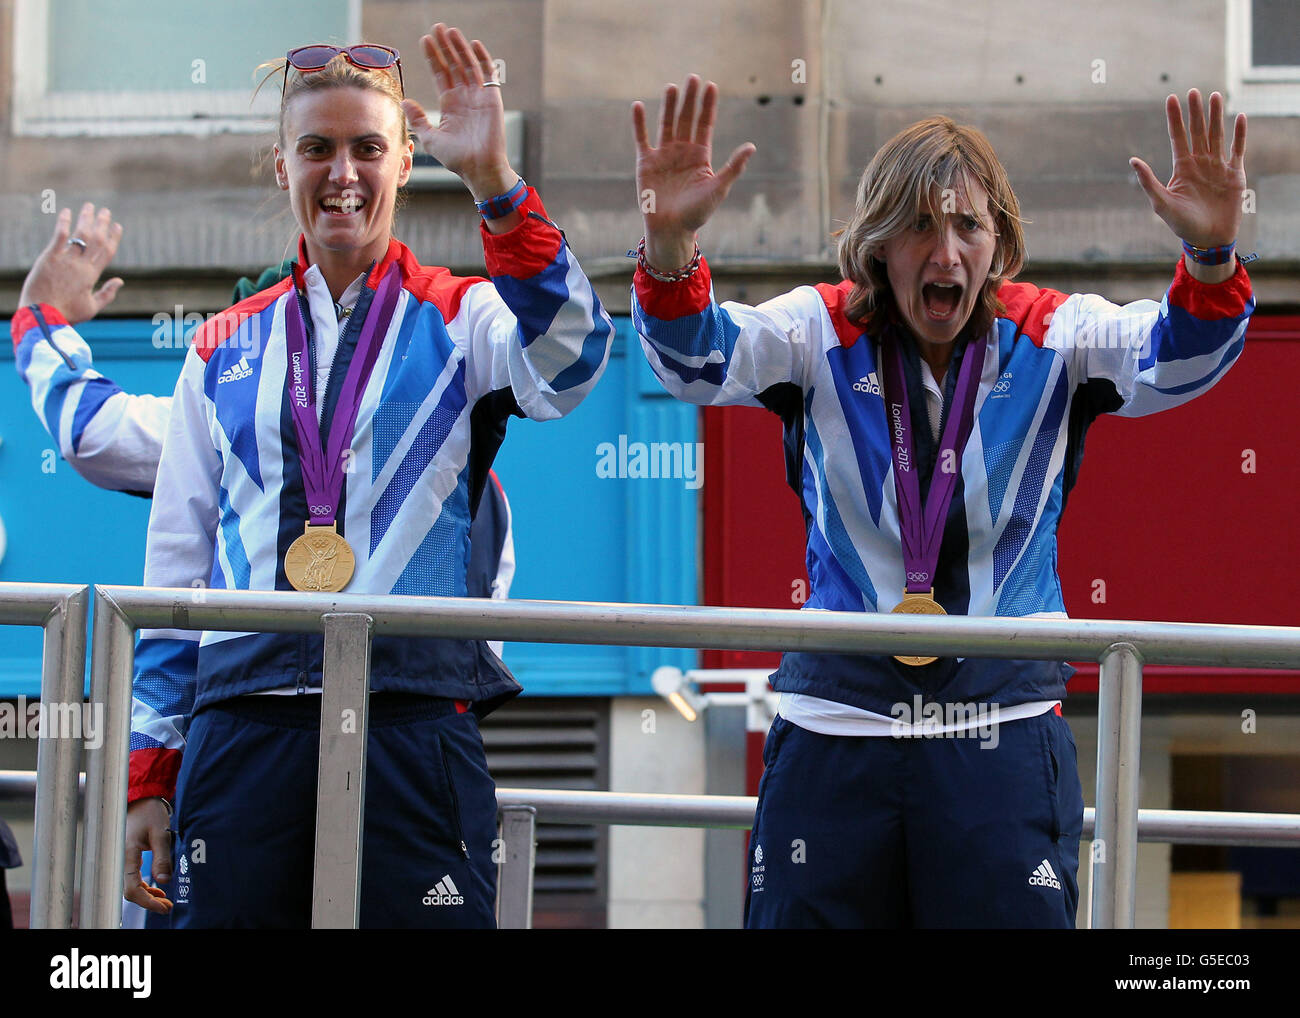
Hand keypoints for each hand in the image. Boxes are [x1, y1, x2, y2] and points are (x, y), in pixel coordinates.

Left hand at [18, 204, 123, 323]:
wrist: (43, 316)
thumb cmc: (67, 315)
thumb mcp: (91, 308)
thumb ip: (107, 293)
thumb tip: (120, 280)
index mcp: (92, 276)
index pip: (107, 252)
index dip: (114, 237)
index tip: (118, 226)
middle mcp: (81, 265)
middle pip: (96, 240)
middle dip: (102, 224)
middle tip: (106, 211)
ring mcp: (65, 260)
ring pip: (81, 235)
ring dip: (86, 219)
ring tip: (89, 206)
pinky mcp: (49, 258)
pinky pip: (59, 237)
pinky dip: (64, 223)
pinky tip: (67, 212)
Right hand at [123, 797, 173, 915]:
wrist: (141, 799)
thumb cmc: (149, 813)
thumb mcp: (160, 834)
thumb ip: (161, 858)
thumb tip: (163, 881)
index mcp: (126, 855)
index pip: (132, 889)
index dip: (147, 902)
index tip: (163, 907)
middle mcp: (119, 860)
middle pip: (129, 891)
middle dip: (148, 902)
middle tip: (167, 906)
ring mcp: (121, 859)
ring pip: (130, 886)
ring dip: (146, 895)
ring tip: (164, 900)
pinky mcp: (125, 858)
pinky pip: (131, 878)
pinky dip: (142, 886)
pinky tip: (155, 888)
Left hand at [402, 23, 515, 202]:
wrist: (479, 168)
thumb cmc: (457, 158)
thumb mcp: (430, 138)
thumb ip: (418, 119)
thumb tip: (404, 101)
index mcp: (449, 104)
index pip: (440, 73)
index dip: (433, 57)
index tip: (424, 40)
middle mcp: (464, 97)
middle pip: (453, 64)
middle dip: (445, 46)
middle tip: (437, 27)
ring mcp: (478, 96)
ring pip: (468, 64)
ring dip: (459, 47)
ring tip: (449, 31)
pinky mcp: (491, 98)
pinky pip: (488, 74)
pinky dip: (482, 58)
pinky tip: (473, 44)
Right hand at [632, 76, 754, 270]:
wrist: (671, 230)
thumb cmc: (697, 214)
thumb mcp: (718, 188)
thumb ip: (733, 167)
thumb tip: (752, 146)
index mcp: (700, 156)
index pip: (705, 124)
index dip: (708, 106)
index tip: (711, 86)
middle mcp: (682, 151)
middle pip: (687, 119)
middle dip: (691, 99)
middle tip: (693, 77)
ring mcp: (663, 155)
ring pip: (667, 124)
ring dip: (669, 106)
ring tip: (673, 87)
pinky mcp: (645, 163)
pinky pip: (642, 138)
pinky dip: (639, 123)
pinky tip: (639, 106)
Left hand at [1130, 89, 1246, 250]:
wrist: (1208, 239)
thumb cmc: (1182, 224)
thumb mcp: (1162, 203)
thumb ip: (1148, 181)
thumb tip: (1132, 160)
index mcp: (1182, 168)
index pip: (1177, 137)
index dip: (1174, 118)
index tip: (1171, 98)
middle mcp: (1199, 163)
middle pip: (1197, 132)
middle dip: (1195, 112)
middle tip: (1193, 91)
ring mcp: (1217, 166)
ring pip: (1216, 135)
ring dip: (1216, 116)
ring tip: (1215, 96)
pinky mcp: (1234, 173)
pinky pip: (1238, 149)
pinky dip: (1239, 134)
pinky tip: (1240, 117)